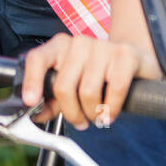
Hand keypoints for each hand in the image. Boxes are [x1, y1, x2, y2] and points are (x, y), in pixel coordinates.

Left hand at [20, 32, 160, 129]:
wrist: (135, 61)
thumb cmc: (98, 74)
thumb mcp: (73, 84)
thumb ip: (53, 98)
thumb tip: (37, 114)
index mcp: (60, 46)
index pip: (38, 58)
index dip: (31, 81)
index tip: (30, 102)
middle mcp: (79, 43)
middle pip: (63, 86)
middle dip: (71, 113)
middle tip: (80, 122)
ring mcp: (102, 47)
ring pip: (88, 92)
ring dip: (92, 113)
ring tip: (97, 116)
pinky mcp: (125, 55)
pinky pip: (114, 90)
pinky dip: (110, 109)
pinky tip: (110, 114)